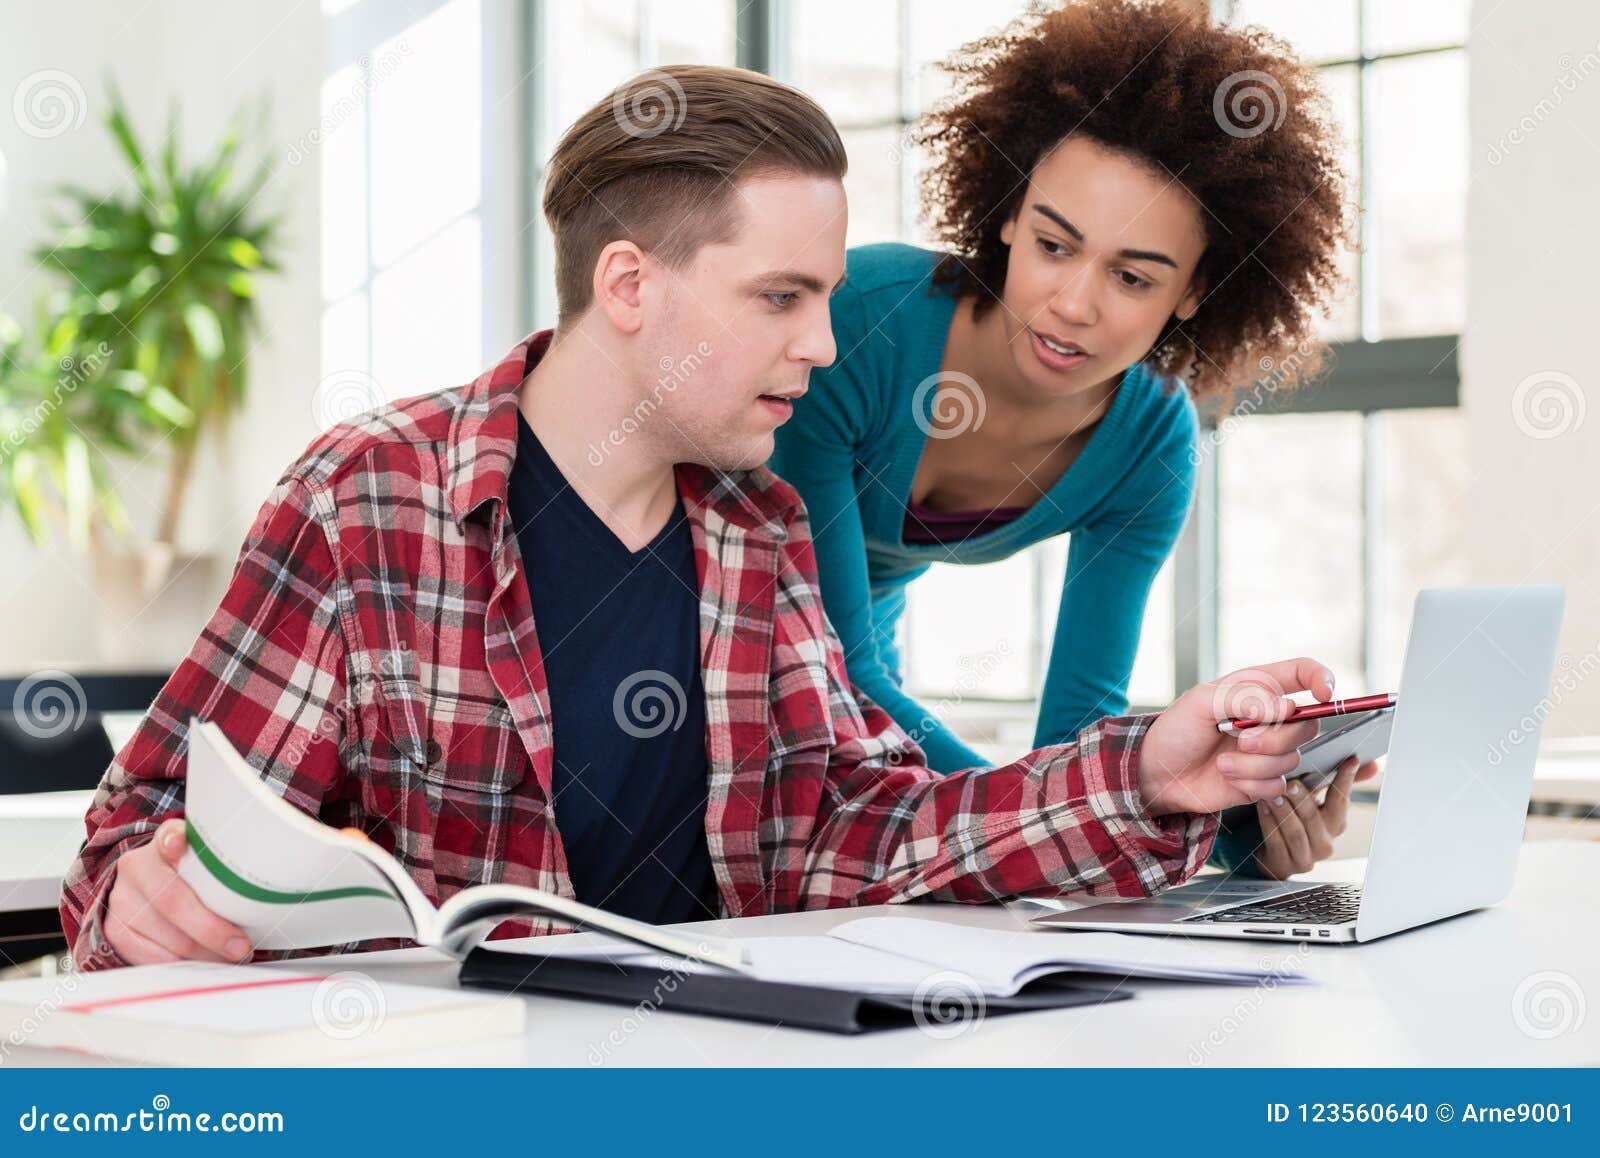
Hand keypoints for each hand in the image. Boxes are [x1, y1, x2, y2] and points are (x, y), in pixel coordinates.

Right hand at [104, 817, 253, 964]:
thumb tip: (276, 882)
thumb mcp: (209, 863)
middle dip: (211, 929)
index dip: (173, 841)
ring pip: (165, 935)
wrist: (147, 888)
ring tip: (228, 957)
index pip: (168, 837)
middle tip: (241, 946)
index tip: (180, 844)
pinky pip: (151, 957)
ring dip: (202, 953)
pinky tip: (203, 963)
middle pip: (173, 900)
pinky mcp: (115, 930)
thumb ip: (228, 865)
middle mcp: (137, 867)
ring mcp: (122, 900)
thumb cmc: (194, 877)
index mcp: (165, 842)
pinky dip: (182, 965)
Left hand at [1138, 658, 1332, 815]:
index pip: (1303, 673)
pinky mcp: (1264, 780)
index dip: (1322, 679)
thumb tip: (1286, 707)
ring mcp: (1269, 751)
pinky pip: (1279, 785)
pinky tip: (1227, 777)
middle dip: (1276, 737)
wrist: (1158, 773)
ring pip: (1291, 758)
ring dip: (1254, 765)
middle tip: (1242, 741)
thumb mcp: (1201, 702)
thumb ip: (1245, 698)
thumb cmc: (1176, 730)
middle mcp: (1270, 719)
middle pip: (1307, 724)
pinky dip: (1252, 784)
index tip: (1323, 694)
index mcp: (1257, 689)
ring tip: (1223, 762)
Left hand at [1254, 755, 1380, 877]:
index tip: (1350, 761)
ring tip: (1273, 794)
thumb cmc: (1297, 823)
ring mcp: (1305, 857)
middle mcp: (1325, 843)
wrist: (1274, 857)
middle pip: (1314, 818)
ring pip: (1295, 831)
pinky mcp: (1285, 864)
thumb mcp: (1315, 802)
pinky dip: (1268, 822)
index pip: (1341, 801)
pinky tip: (1263, 807)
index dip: (1346, 780)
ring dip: (1283, 811)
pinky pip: (1276, 841)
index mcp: (1335, 825)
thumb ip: (1335, 783)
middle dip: (1302, 799)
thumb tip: (1371, 765)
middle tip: (1291, 783)